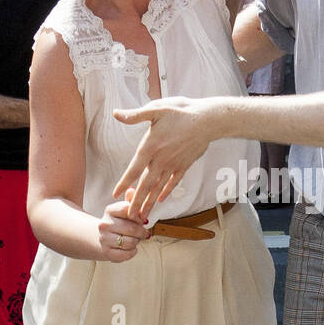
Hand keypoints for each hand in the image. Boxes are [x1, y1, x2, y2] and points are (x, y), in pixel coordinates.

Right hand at [96, 201, 149, 261]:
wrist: (103, 237)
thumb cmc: (120, 222)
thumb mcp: (125, 210)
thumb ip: (131, 201)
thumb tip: (132, 190)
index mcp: (110, 210)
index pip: (129, 210)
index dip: (140, 216)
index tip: (142, 219)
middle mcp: (104, 224)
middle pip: (132, 229)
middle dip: (142, 232)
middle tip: (144, 233)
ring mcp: (104, 239)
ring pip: (130, 242)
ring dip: (137, 242)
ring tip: (135, 239)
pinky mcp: (107, 252)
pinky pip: (126, 254)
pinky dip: (132, 252)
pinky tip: (131, 248)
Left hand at [111, 97, 218, 216]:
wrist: (208, 120)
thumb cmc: (181, 111)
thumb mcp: (156, 109)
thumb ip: (135, 115)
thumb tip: (116, 114)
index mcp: (150, 146)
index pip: (134, 169)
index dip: (124, 182)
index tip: (115, 194)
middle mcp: (161, 159)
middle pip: (146, 185)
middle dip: (137, 201)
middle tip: (129, 216)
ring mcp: (174, 164)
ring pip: (159, 187)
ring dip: (150, 201)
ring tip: (143, 214)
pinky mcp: (184, 165)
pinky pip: (173, 182)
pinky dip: (167, 191)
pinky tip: (161, 199)